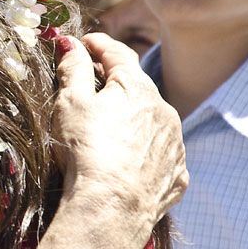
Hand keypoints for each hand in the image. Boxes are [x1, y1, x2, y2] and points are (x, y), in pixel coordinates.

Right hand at [52, 33, 187, 226]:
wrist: (111, 207)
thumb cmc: (86, 149)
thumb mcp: (70, 101)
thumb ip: (72, 67)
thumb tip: (70, 43)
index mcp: (137, 88)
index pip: (118, 53)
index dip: (98, 44)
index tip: (84, 42)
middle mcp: (165, 111)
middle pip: (137, 86)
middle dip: (114, 80)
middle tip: (89, 82)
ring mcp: (175, 144)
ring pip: (151, 119)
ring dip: (131, 116)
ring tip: (106, 126)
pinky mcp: (177, 173)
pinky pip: (160, 151)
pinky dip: (143, 147)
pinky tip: (125, 158)